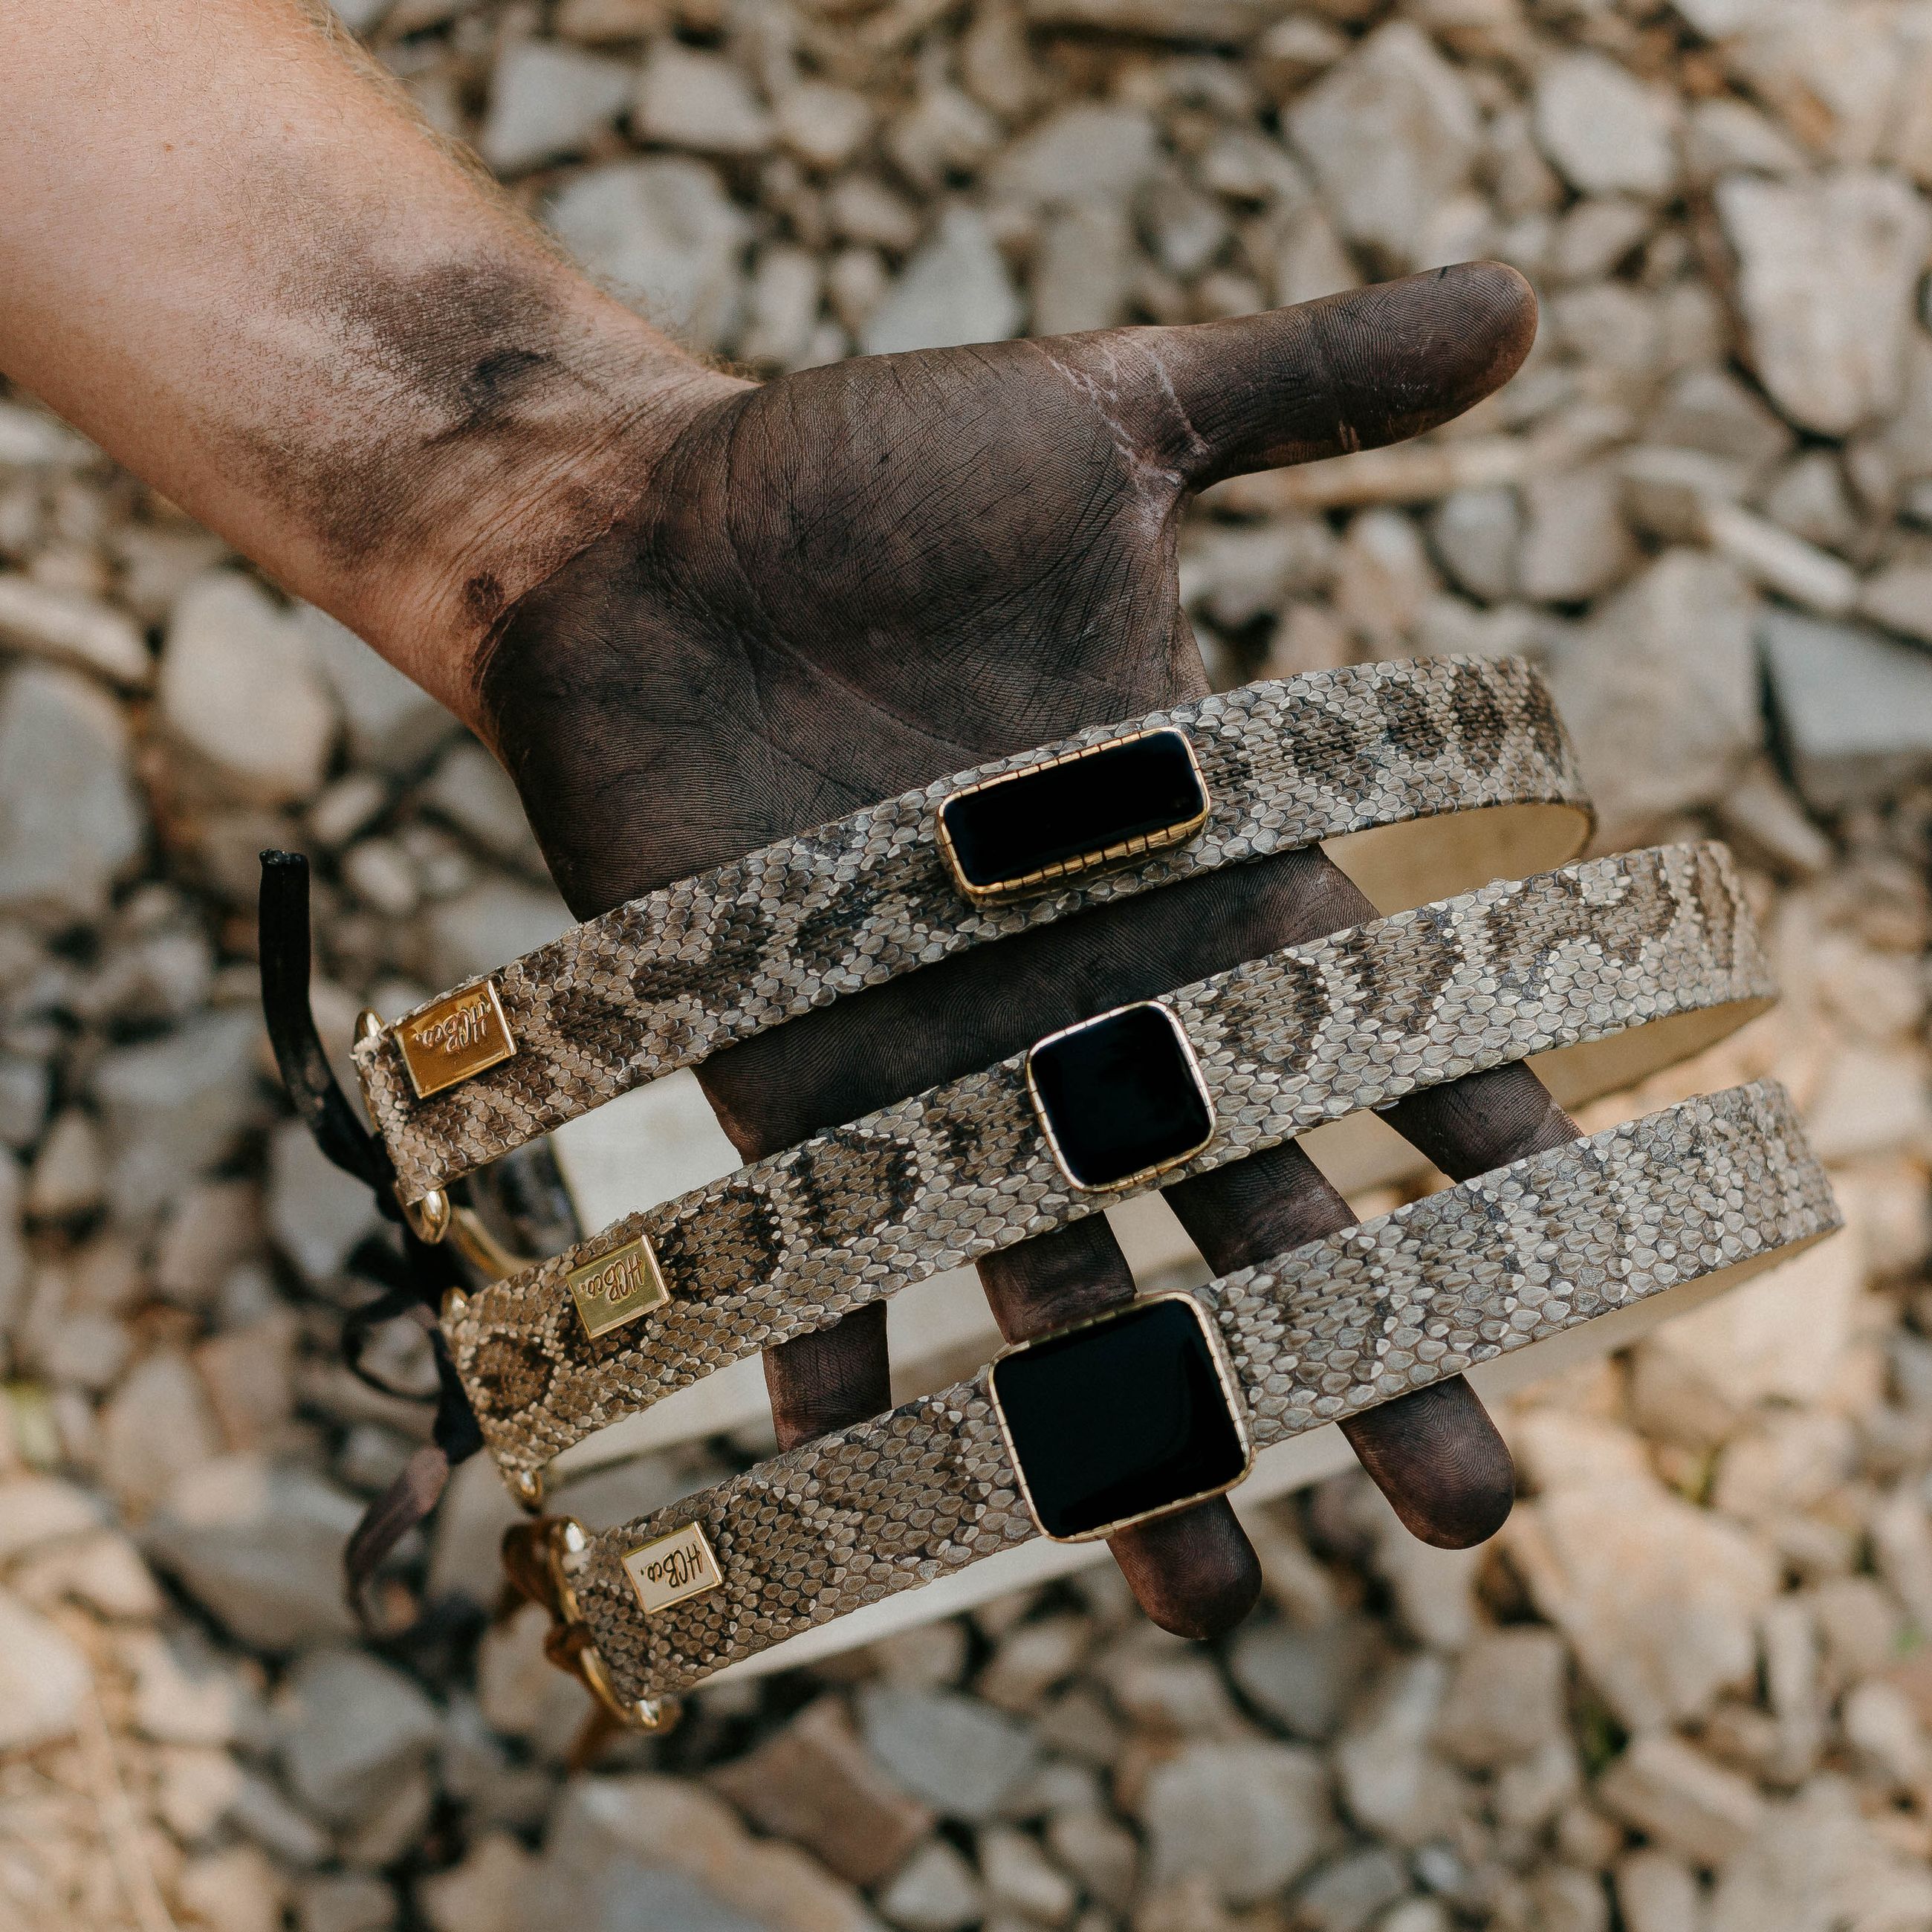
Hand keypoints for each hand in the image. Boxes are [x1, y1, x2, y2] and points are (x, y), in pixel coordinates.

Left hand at [475, 265, 1567, 1639]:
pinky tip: (844, 1461)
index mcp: (1185, 855)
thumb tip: (1525, 297)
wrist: (641, 526)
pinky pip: (819, 1239)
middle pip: (1248, 1197)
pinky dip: (829, 1341)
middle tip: (1456, 1515)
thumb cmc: (872, 470)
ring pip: (1054, 1263)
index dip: (1472, 1139)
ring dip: (1118, 1418)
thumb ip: (1307, 386)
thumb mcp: (1114, 411)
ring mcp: (929, 1040)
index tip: (1571, 1259)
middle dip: (1351, 1347)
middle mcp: (1076, 980)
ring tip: (1194, 1595)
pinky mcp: (773, 1063)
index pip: (1371, 1019)